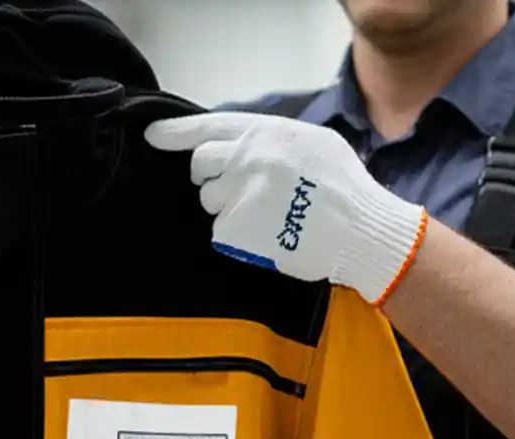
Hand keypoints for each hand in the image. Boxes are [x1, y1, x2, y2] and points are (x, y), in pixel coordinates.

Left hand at [145, 112, 426, 303]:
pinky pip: (220, 230)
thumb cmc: (346, 189)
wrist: (361, 231)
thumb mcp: (315, 143)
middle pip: (201, 163)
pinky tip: (267, 234)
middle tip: (240, 188)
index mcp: (269, 132)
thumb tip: (241, 143)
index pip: (209, 126)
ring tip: (268, 215)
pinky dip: (238, 236)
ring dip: (229, 207)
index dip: (176, 132)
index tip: (153, 135)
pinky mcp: (236, 227)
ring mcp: (240, 192)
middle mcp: (248, 157)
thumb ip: (275, 139)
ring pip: (210, 199)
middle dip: (211, 175)